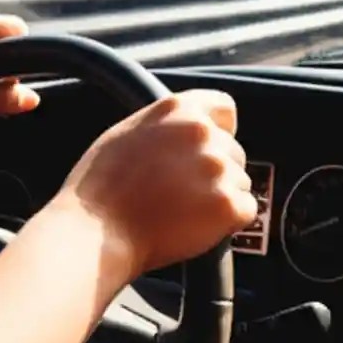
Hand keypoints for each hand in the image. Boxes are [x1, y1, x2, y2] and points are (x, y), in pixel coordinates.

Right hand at [48, 90, 257, 279]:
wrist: (96, 235)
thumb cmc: (101, 191)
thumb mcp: (127, 133)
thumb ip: (165, 124)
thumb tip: (187, 127)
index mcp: (178, 110)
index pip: (224, 108)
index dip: (220, 129)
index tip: (211, 145)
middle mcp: (204, 133)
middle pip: (233, 150)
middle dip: (216, 170)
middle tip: (183, 191)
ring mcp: (219, 168)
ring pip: (241, 181)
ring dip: (221, 196)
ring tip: (183, 210)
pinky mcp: (228, 204)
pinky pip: (246, 210)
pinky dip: (229, 221)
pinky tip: (196, 225)